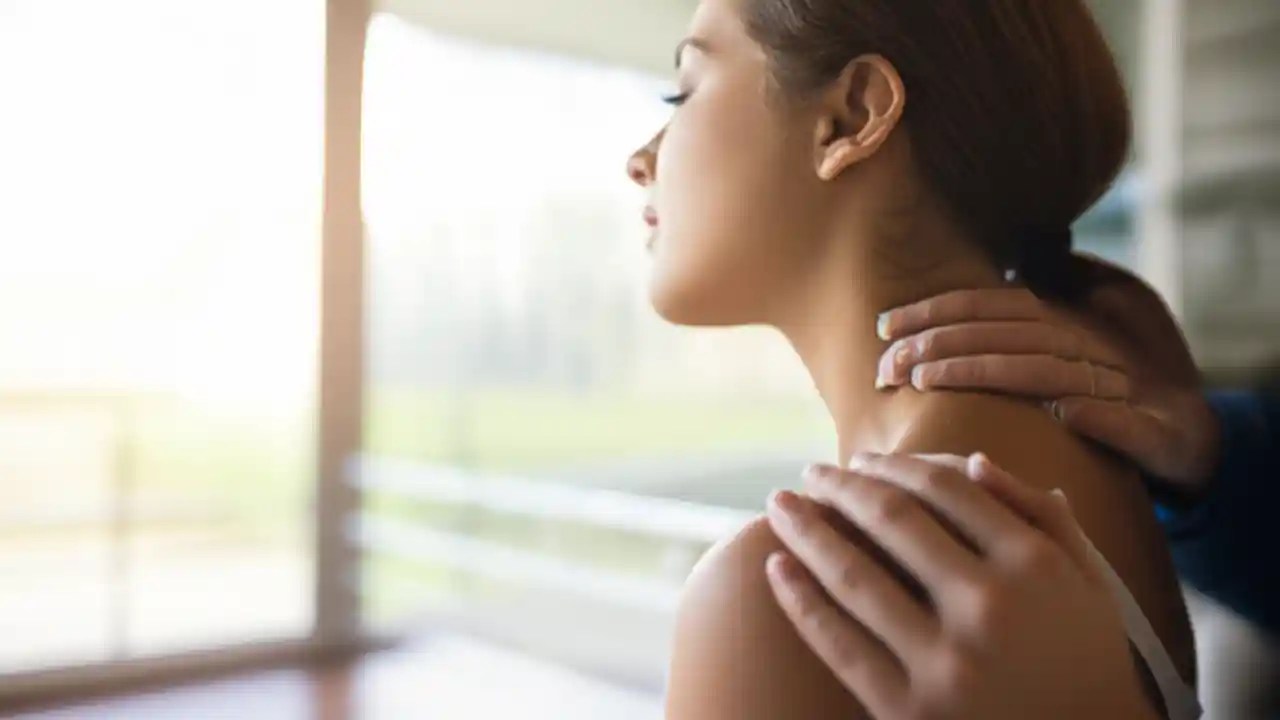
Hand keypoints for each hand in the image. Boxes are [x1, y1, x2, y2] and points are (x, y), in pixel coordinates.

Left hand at [764, 454, 1157, 719]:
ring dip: (806, 531)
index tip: (861, 458)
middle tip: (810, 473)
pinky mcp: (911, 711)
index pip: (945, 488)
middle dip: (841, 486)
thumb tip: (972, 459)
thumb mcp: (1087, 581)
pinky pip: (840, 645)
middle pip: (893, 520)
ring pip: (855, 577)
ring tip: (779, 507)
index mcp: (1033, 564)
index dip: (894, 464)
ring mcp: (947, 662)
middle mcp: (989, 607)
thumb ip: (1039, 517)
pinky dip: (800, 600)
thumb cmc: (1086, 660)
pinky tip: (776, 567)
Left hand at [874, 257, 1219, 496]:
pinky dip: (1103, 418)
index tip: (882, 327)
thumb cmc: (1103, 389)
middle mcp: (1089, 350)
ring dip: (990, 371)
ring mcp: (1124, 391)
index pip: (994, 306)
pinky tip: (1066, 414)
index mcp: (1062, 328)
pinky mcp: (1159, 436)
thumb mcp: (1053, 348)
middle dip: (940, 343)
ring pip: (1052, 371)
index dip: (938, 310)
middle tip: (885, 362)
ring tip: (928, 380)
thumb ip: (1009, 318)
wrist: (1187, 435)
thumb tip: (960, 291)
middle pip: (1009, 334)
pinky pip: (1131, 427)